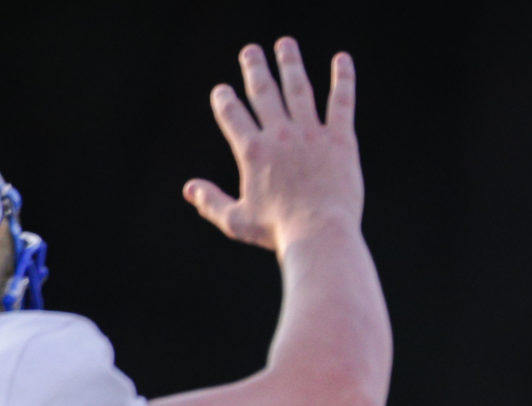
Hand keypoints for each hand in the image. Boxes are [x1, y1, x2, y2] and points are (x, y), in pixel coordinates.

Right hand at [184, 38, 362, 252]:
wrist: (320, 235)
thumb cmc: (279, 232)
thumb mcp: (237, 221)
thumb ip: (211, 202)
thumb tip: (189, 189)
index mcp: (252, 151)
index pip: (232, 114)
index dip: (224, 99)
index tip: (222, 91)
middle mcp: (279, 135)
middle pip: (263, 91)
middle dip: (254, 68)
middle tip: (251, 51)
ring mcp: (310, 134)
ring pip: (298, 88)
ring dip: (290, 63)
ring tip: (285, 44)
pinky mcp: (340, 140)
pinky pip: (341, 102)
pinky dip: (342, 79)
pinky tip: (342, 60)